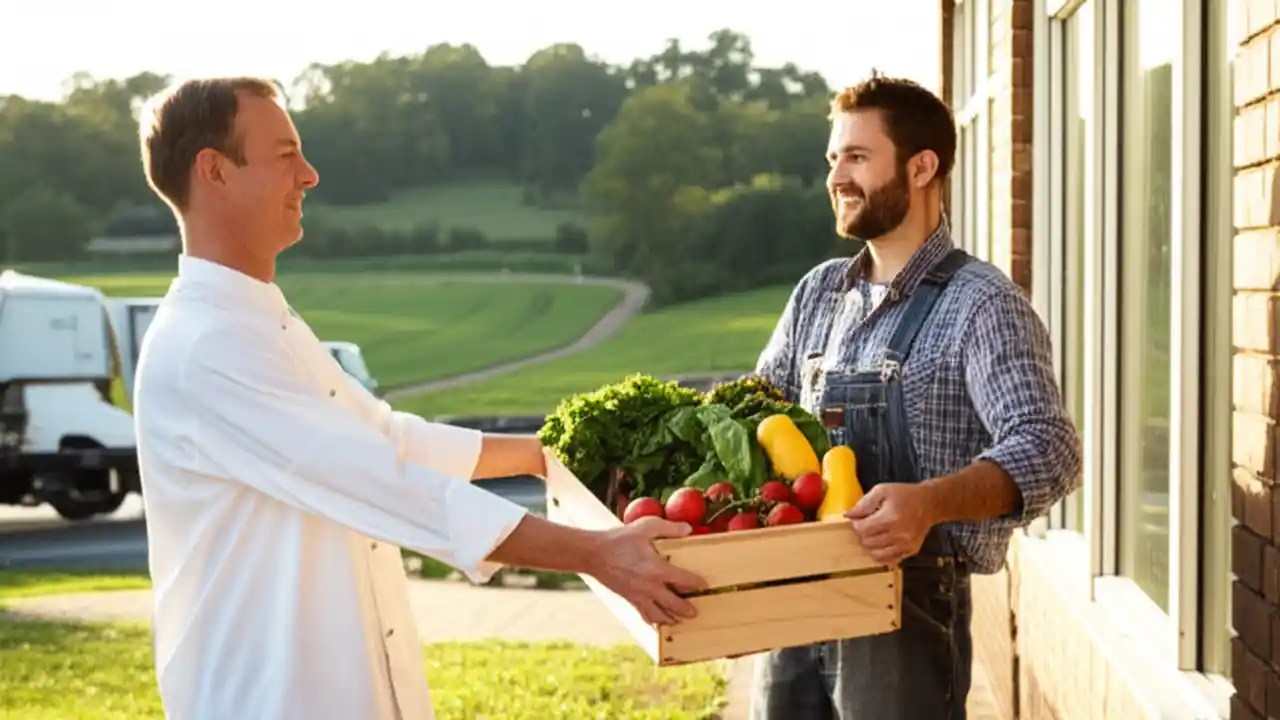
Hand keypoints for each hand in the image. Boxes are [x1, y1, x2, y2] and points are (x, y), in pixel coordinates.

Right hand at [591, 517, 706, 625]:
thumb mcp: (645, 527)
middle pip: (674, 604)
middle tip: (695, 611)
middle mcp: (650, 587)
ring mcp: (639, 596)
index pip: (684, 580)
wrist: (594, 554)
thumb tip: (688, 529)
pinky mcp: (630, 599)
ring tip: (679, 620)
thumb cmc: (619, 539)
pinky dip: (653, 621)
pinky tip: (657, 622)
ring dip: (671, 619)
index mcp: (657, 569)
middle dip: (687, 609)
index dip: (696, 584)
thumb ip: (669, 528)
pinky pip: (644, 615)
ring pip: (659, 615)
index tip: (704, 585)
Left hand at [844, 483, 935, 566]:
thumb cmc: (905, 495)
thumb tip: (848, 515)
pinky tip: (882, 543)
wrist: (929, 503)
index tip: (859, 518)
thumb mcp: (882, 491)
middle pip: (867, 543)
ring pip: (876, 554)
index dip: (856, 524)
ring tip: (874, 534)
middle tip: (867, 525)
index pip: (862, 529)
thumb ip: (864, 503)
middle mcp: (899, 534)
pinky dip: (881, 553)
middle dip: (862, 534)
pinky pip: (889, 560)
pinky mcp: (910, 551)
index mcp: (891, 517)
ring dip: (870, 545)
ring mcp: (906, 545)